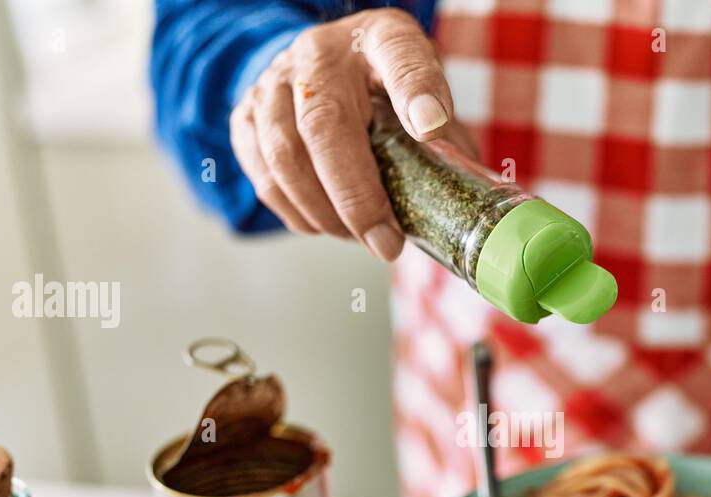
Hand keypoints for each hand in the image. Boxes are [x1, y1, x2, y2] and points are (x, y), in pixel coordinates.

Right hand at [229, 8, 474, 259]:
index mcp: (378, 39)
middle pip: (324, 125)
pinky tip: (325, 225)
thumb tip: (465, 201)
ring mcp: (273, 83)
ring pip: (283, 157)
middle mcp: (318, 54)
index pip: (400, 55)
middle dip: (356, 198)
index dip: (415, 91)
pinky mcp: (245, 116)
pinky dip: (295, 212)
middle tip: (386, 243)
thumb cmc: (382, 88)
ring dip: (323, 213)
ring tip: (357, 238)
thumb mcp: (424, 95)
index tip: (431, 126)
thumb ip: (445, 137)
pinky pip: (262, 176)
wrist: (320, 67)